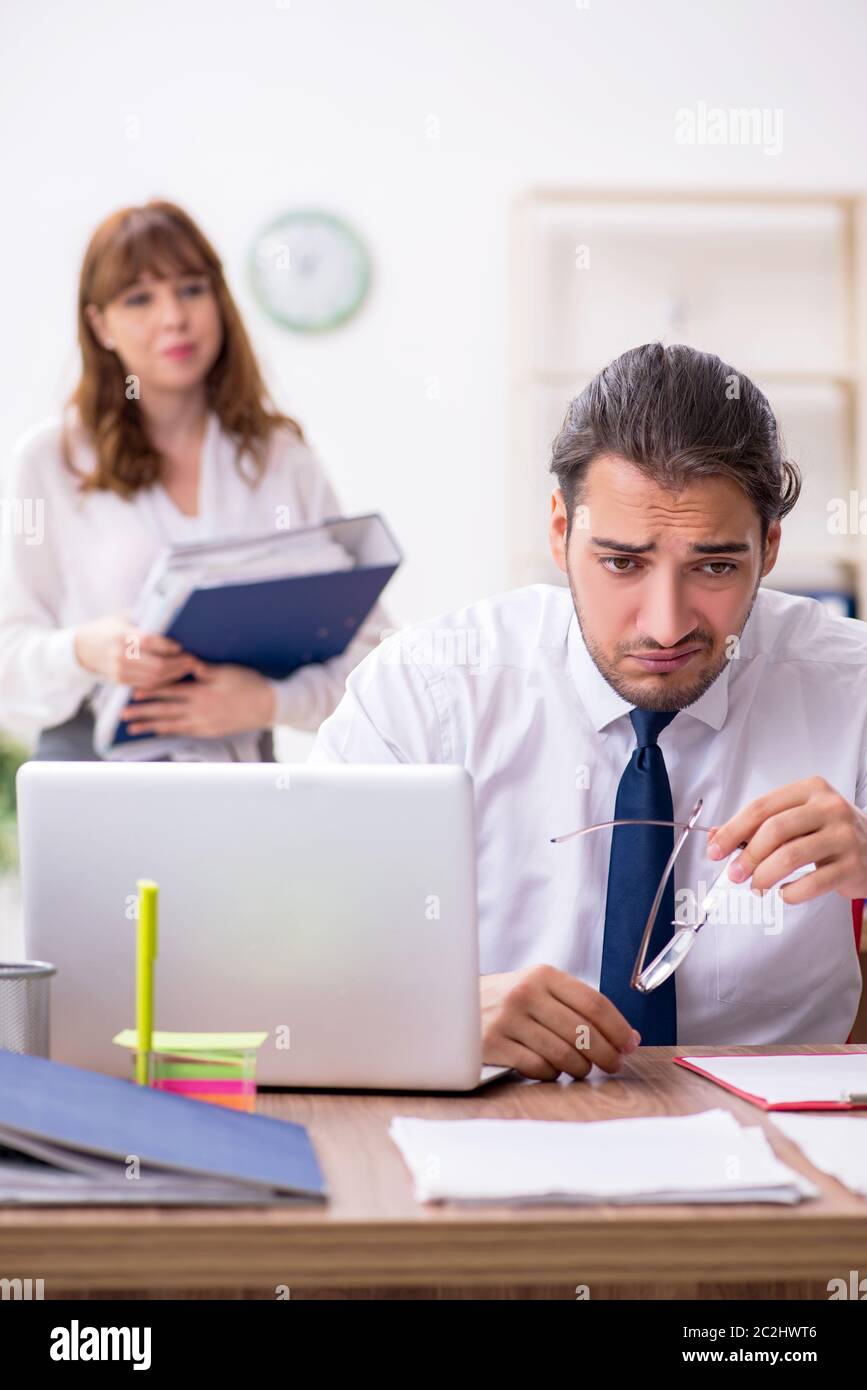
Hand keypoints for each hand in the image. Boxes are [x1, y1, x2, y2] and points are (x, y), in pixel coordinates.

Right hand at [74, 613, 198, 688]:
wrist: (84, 647)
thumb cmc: (110, 627)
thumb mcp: (124, 617)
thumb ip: (145, 618)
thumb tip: (175, 615)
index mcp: (121, 635)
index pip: (149, 641)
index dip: (168, 646)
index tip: (183, 646)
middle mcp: (119, 655)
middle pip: (156, 664)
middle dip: (178, 663)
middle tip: (193, 659)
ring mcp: (120, 671)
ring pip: (154, 678)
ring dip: (175, 674)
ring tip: (188, 667)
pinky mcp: (120, 681)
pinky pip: (148, 684)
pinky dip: (164, 681)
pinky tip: (175, 674)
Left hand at [121, 661, 276, 738]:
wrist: (268, 706)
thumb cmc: (249, 684)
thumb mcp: (227, 672)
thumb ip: (204, 669)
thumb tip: (185, 659)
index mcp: (202, 692)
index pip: (170, 690)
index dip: (150, 691)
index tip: (132, 693)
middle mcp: (199, 710)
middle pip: (165, 710)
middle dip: (143, 712)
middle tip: (123, 715)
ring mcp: (203, 722)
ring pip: (171, 724)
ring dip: (150, 725)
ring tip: (133, 727)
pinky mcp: (209, 730)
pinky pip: (184, 731)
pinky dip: (169, 731)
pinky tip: (157, 730)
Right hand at [480, 964, 640, 1080]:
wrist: (454, 1004)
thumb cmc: (508, 1002)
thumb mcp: (538, 988)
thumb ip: (578, 1006)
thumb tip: (628, 1037)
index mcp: (543, 975)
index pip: (593, 1002)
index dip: (618, 1028)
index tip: (630, 1045)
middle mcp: (525, 993)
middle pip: (582, 1031)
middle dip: (606, 1054)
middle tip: (613, 1064)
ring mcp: (508, 1019)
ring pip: (564, 1054)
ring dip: (580, 1068)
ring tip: (582, 1069)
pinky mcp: (493, 1044)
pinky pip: (538, 1067)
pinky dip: (552, 1074)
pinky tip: (552, 1070)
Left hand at [707, 776, 866, 903]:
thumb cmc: (829, 832)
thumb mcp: (796, 818)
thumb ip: (757, 825)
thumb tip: (715, 838)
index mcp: (810, 789)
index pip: (761, 807)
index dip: (732, 831)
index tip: (715, 850)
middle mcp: (829, 808)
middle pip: (774, 830)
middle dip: (747, 856)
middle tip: (734, 874)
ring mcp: (844, 836)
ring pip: (790, 857)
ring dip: (764, 876)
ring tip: (756, 886)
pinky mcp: (853, 865)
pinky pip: (812, 883)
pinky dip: (791, 893)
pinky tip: (785, 893)